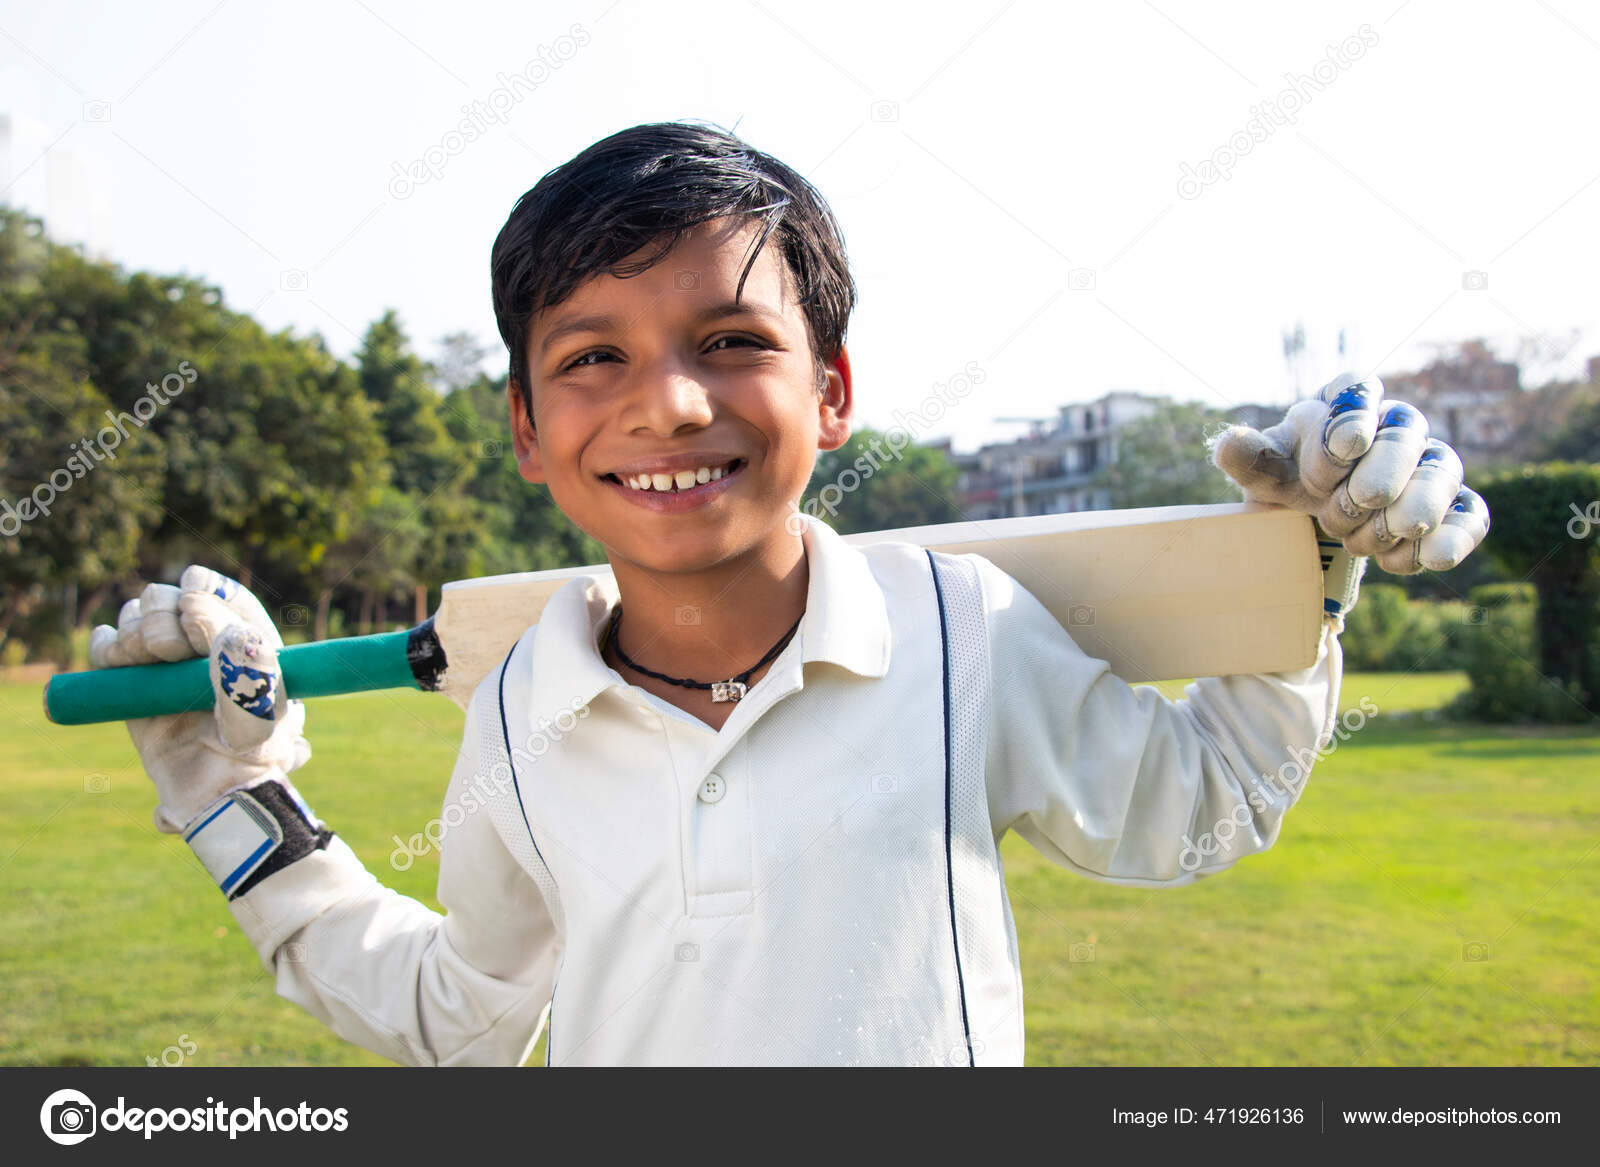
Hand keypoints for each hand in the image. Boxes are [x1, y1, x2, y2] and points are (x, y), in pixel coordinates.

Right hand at [89, 565, 310, 833]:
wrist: (214, 794)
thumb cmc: (251, 755)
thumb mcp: (260, 709)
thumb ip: (242, 662)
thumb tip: (202, 610)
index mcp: (251, 643)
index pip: (227, 597)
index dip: (207, 590)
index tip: (191, 598)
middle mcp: (209, 646)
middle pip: (176, 598)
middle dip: (166, 618)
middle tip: (170, 653)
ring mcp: (169, 661)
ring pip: (142, 612)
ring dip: (138, 632)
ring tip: (150, 663)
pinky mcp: (132, 679)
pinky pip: (108, 641)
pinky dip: (107, 645)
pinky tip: (121, 663)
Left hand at [1210, 371, 1489, 568]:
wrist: (1318, 520)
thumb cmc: (1293, 481)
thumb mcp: (1265, 472)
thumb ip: (1250, 458)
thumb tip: (1229, 443)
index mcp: (1345, 402)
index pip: (1357, 390)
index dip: (1351, 419)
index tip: (1344, 447)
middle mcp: (1393, 425)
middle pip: (1406, 432)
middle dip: (1380, 474)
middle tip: (1356, 502)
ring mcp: (1428, 463)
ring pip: (1442, 471)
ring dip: (1410, 509)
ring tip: (1371, 539)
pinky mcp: (1451, 505)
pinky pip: (1470, 515)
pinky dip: (1452, 537)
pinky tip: (1427, 559)